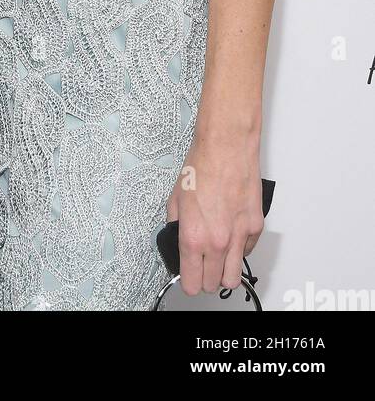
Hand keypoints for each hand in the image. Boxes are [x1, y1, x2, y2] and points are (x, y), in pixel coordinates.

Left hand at [165, 130, 264, 295]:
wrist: (226, 148)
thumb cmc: (201, 167)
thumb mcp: (176, 198)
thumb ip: (175, 225)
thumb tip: (177, 239)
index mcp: (194, 237)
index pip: (192, 282)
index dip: (188, 282)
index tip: (187, 277)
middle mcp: (218, 243)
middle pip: (214, 284)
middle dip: (205, 278)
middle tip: (201, 266)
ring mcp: (240, 237)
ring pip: (234, 278)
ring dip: (224, 273)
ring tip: (217, 258)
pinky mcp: (256, 228)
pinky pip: (247, 252)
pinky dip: (239, 250)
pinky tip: (230, 233)